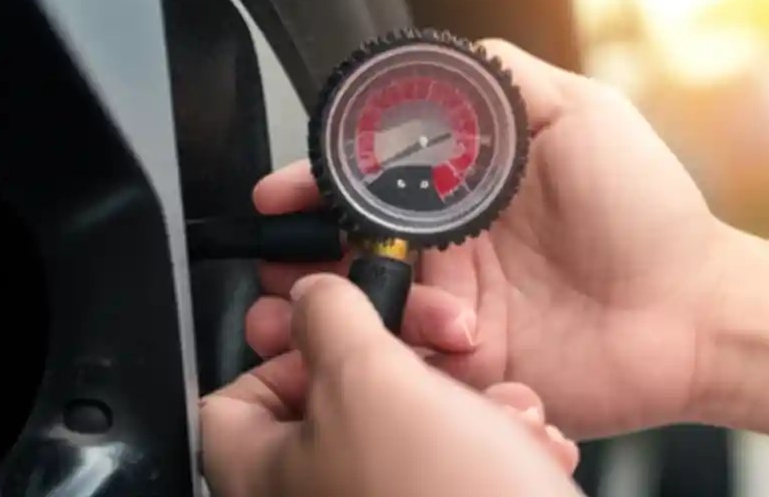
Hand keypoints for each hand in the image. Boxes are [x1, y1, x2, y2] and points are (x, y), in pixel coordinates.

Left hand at [200, 274, 581, 495]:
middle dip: (417, 369)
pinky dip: (499, 448)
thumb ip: (328, 319)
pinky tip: (531, 450)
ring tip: (508, 416)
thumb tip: (313, 294)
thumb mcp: (367, 380)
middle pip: (343, 401)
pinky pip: (460, 468)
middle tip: (451, 358)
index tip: (341, 330)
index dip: (289, 351)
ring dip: (474, 406)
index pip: (237, 397)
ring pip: (416, 430)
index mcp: (264, 475)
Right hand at [247, 40, 723, 437]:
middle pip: (349, 249)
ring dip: (328, 310)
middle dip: (301, 255)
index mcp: (465, 191)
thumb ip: (503, 80)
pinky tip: (411, 342)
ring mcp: (458, 310)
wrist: (696, 310)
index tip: (280, 191)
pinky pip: (406, 361)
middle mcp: (452, 249)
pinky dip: (388, 355)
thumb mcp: (579, 112)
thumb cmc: (648, 211)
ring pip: (365, 308)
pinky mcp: (470, 367)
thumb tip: (431, 61)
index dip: (315, 185)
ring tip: (311, 313)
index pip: (369, 183)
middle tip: (283, 261)